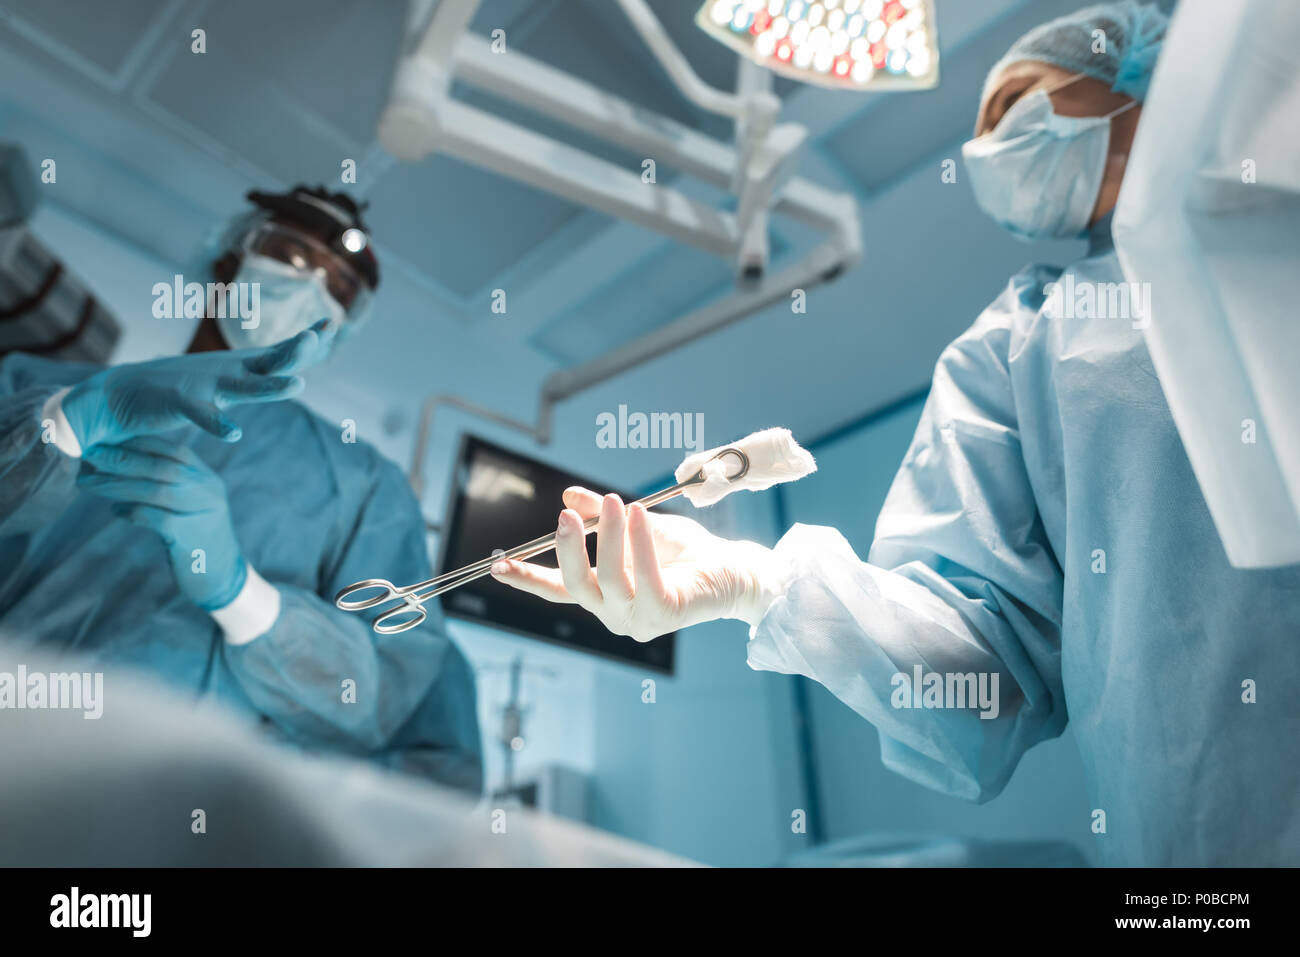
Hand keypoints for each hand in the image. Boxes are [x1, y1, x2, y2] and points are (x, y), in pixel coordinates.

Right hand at [61, 320, 328, 451]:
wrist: (118, 395)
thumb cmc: (177, 388)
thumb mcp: (225, 379)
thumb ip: (258, 375)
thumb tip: (293, 369)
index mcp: (236, 368)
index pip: (279, 354)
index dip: (306, 343)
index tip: (331, 326)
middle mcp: (225, 372)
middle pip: (267, 362)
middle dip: (292, 352)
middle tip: (315, 340)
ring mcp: (202, 386)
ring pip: (242, 387)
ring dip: (271, 387)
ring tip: (297, 386)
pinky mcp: (178, 403)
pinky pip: (201, 414)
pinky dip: (217, 423)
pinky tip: (234, 433)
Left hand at [78, 437, 246, 609]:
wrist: (222, 576)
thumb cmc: (197, 538)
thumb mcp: (191, 506)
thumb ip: (170, 485)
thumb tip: (123, 466)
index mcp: (208, 479)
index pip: (175, 450)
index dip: (140, 442)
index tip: (107, 439)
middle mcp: (209, 491)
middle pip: (162, 466)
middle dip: (122, 459)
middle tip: (90, 454)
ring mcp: (203, 514)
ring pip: (156, 491)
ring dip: (117, 484)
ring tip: (88, 482)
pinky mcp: (191, 537)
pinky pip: (155, 518)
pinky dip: (131, 512)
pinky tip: (116, 511)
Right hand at [489, 487, 785, 641]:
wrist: (737, 569)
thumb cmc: (689, 552)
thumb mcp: (638, 526)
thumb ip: (603, 517)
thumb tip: (570, 496)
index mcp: (605, 596)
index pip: (559, 589)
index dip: (527, 578)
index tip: (496, 565)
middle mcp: (615, 615)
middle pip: (576, 585)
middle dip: (568, 549)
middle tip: (566, 515)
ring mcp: (638, 621)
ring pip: (607, 579)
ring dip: (607, 538)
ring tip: (613, 502)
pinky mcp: (664, 616)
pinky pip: (643, 577)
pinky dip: (637, 544)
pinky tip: (634, 515)